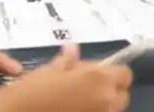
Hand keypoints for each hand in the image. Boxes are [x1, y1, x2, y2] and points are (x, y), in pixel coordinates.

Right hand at [0, 43, 131, 111]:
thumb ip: (67, 62)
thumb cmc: (29, 94)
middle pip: (121, 95)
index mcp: (98, 79)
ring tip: (76, 101)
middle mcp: (106, 101)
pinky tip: (72, 110)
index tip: (94, 73)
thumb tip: (72, 49)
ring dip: (101, 104)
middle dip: (109, 90)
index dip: (112, 73)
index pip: (124, 74)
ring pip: (112, 110)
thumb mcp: (47, 72)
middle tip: (85, 88)